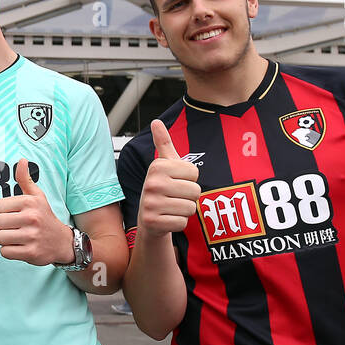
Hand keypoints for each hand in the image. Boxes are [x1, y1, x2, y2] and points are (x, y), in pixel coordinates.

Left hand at [0, 158, 69, 265]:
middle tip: (15, 227)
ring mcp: (32, 236)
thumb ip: (25, 179)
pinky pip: (5, 252)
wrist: (62, 242)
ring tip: (17, 236)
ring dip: (5, 239)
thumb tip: (21, 160)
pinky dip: (9, 251)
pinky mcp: (31, 253)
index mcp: (30, 202)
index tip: (13, 214)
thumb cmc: (44, 216)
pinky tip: (20, 246)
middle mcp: (31, 218)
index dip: (2, 212)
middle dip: (2, 226)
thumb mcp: (37, 196)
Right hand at [136, 120, 200, 237]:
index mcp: (157, 166)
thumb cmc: (161, 189)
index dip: (190, 179)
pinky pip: (182, 222)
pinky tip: (167, 219)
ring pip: (190, 208)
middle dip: (189, 196)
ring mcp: (151, 204)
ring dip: (184, 210)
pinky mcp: (153, 222)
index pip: (195, 173)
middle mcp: (152, 183)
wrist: (148, 219)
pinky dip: (178, 222)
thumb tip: (156, 121)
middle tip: (174, 197)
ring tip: (171, 207)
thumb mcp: (164, 165)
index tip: (176, 182)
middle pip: (195, 191)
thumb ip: (163, 142)